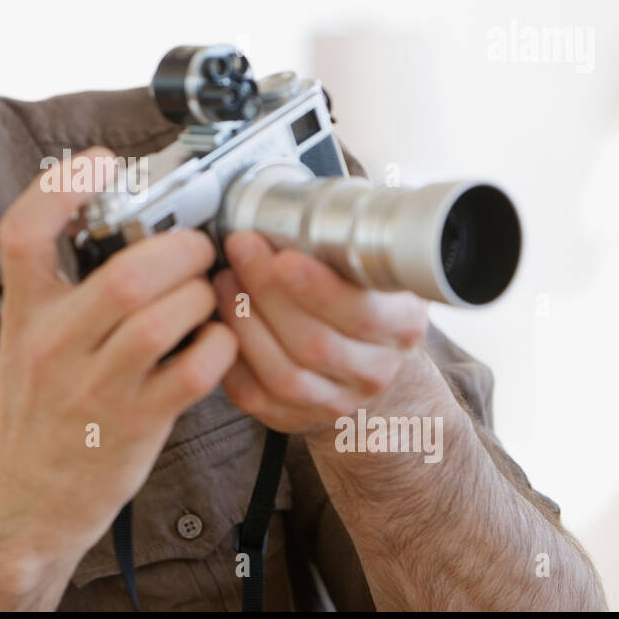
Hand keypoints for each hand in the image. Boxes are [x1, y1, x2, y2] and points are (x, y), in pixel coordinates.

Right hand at [0, 147, 239, 560]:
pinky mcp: (134, 425)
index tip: (103, 163)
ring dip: (201, 297)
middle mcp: (53, 345)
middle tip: (195, 247)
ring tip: (206, 295)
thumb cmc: (37, 412)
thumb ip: (63, 285)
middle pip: (125, 275)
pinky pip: (191, 372)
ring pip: (161, 320)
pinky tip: (215, 342)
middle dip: (179, 249)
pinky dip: (217, 347)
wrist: (23, 500)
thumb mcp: (29, 338)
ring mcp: (93, 388)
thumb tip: (123, 223)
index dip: (63, 186)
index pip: (24, 232)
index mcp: (26, 312)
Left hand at [211, 230, 429, 435]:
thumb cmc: (358, 297)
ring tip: (223, 281)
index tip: (285, 256)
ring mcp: (336, 401)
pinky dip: (231, 358)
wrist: (363, 363)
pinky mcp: (296, 420)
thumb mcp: (373, 264)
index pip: (364, 313)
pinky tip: (217, 323)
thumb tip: (301, 199)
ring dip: (245, 323)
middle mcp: (375, 370)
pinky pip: (256, 396)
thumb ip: (350, 239)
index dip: (320, 288)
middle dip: (268, 293)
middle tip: (240, 249)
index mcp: (401, 325)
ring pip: (285, 374)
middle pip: (315, 343)